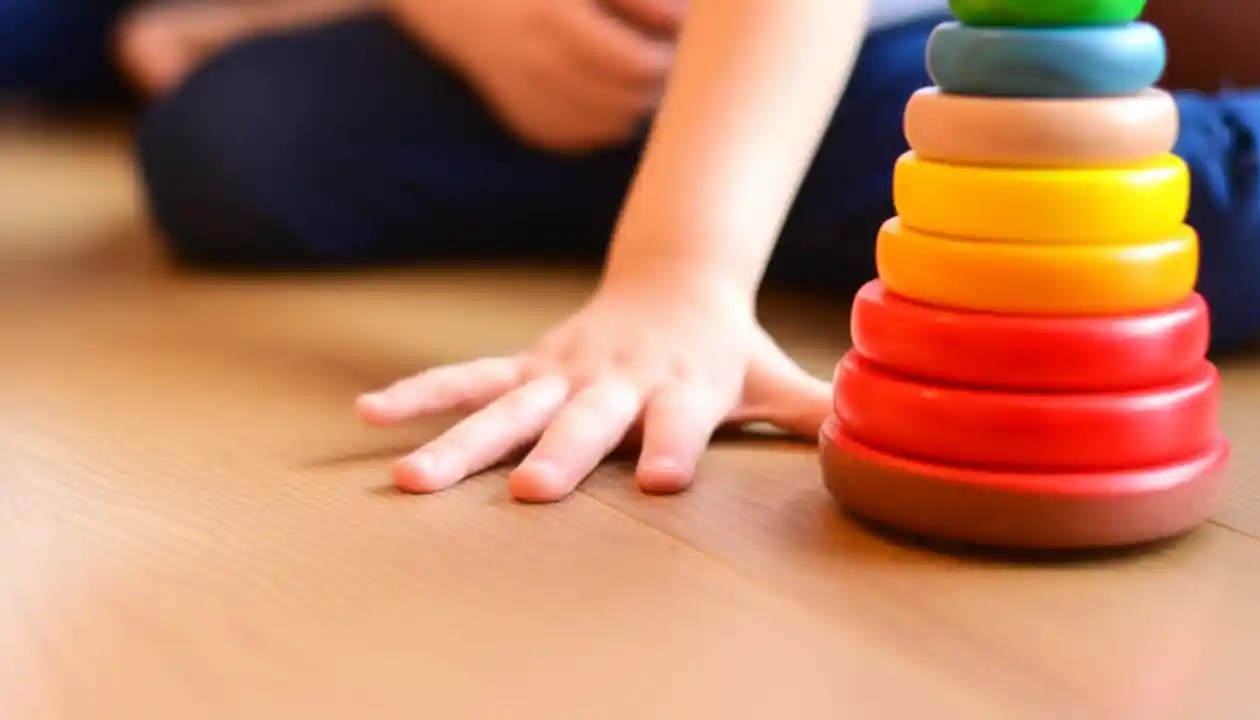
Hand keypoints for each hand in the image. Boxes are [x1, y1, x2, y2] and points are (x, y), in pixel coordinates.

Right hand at [355, 275, 830, 501]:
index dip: (674, 445)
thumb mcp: (772, 374)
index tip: (659, 482)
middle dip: (561, 453)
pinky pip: (471, 377)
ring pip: (509, 406)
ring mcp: (566, 371)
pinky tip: (370, 415)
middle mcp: (619, 380)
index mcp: (682, 385)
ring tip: (410, 480)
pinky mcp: (531, 363)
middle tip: (532, 494)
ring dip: (462, 441)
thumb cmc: (726, 347)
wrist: (675, 278)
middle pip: (587, 419)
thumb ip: (812, 408)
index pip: (681, 420)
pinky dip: (423, 392)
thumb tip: (871, 437)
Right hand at [392, 0, 684, 151]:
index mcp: (554, 18)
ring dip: (633, 111)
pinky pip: (577, 140)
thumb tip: (681, 22)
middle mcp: (537, 63)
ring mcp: (527, 98)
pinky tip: (607, 103)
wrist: (458, 5)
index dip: (668, 62)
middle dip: (656, 89)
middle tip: (666, 68)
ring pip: (606, 128)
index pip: (634, 64)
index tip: (681, 49)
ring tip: (639, 84)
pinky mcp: (523, 121)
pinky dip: (601, 128)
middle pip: (626, 101)